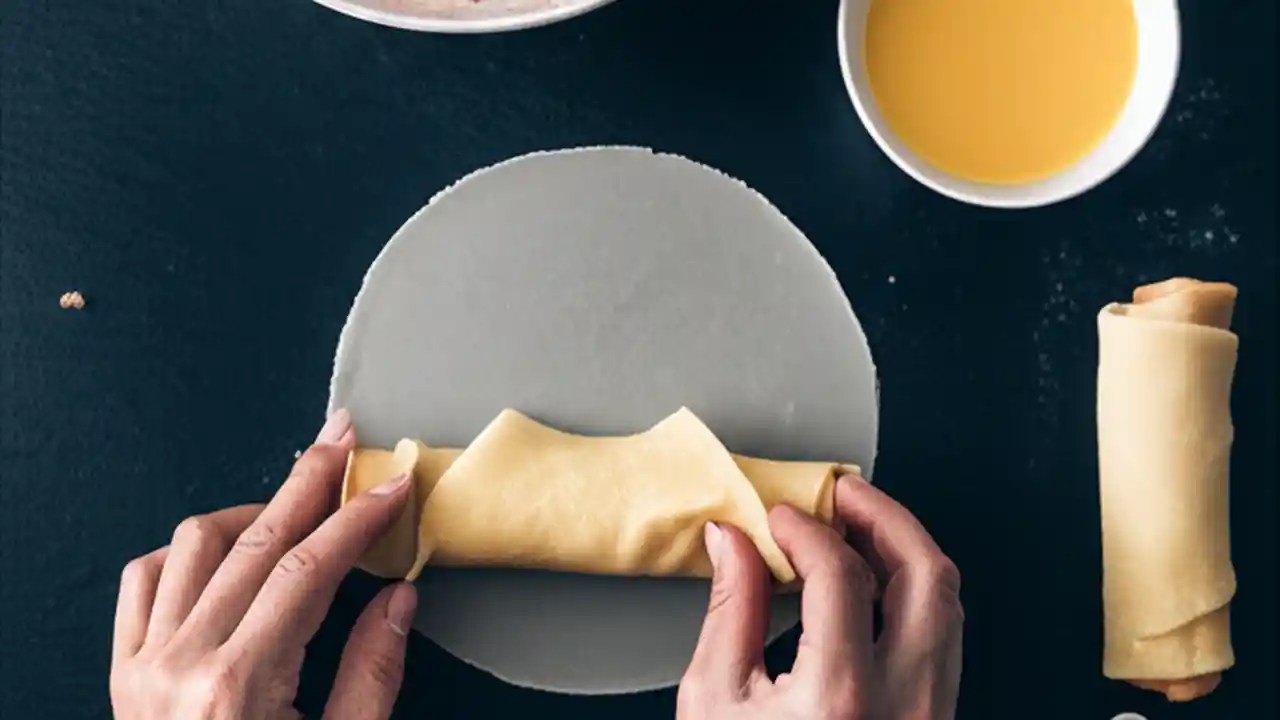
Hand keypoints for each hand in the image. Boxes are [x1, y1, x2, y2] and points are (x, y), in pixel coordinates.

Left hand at [111, 410, 417, 719]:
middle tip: (343, 439)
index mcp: (241, 688)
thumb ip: (371, 675)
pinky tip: (227, 552)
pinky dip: (187, 552)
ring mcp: (143, 668)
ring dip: (251, 514)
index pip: (309, 571)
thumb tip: (398, 598)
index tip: (394, 483)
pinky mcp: (123, 677)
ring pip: (193, 545)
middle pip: (254, 541)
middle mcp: (181, 666)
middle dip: (307, 482)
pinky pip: (144, 582)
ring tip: (298, 506)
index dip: (357, 519)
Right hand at [678, 476, 962, 719]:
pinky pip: (944, 638)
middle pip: (926, 574)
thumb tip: (733, 541)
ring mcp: (932, 717)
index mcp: (840, 696)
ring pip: (948, 604)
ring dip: (906, 551)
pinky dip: (915, 594)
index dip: (807, 528)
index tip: (779, 516)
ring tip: (859, 527)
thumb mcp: (714, 702)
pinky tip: (876, 582)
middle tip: (842, 493)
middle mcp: (904, 704)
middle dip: (885, 516)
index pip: (841, 574)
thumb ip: (729, 610)